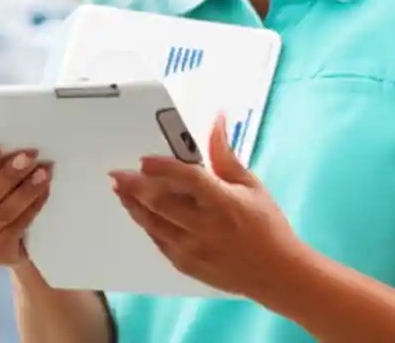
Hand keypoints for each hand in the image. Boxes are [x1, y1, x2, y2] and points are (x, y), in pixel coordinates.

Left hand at [109, 113, 304, 298]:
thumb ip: (225, 155)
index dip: (163, 167)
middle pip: (160, 203)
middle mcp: (205, 227)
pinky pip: (158, 241)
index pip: (187, 180)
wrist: (277, 274)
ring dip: (133, 205)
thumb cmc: (266, 226)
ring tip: (121, 190)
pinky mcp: (186, 265)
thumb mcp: (251, 186)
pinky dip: (147, 224)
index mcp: (224, 203)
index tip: (143, 159)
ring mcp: (193, 250)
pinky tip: (140, 212)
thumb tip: (215, 121)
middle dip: (134, 186)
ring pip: (152, 224)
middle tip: (117, 174)